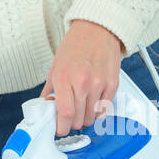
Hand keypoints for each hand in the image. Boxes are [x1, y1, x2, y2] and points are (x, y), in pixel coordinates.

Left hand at [39, 19, 122, 135]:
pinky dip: (98, 111)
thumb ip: (50, 89)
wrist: (97, 29)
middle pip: (79, 119)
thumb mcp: (55, 66)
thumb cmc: (75, 45)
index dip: (61, 127)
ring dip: (85, 118)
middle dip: (72, 123)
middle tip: (69, 117)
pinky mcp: (112, 84)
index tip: (59, 129)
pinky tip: (92, 102)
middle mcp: (82, 81)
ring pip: (92, 117)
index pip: (64, 113)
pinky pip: (105, 108)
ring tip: (81, 107)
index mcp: (64, 77)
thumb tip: (45, 107)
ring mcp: (99, 83)